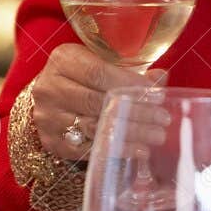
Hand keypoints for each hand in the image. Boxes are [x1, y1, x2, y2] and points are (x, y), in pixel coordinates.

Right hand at [30, 43, 165, 161]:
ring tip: (155, 136)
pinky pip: (87, 149)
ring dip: (129, 133)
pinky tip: (137, 149)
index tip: (156, 95)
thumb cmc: (82, 78)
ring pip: (93, 127)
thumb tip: (161, 77)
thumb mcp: (102, 64)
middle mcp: (50, 88)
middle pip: (96, 101)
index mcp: (63, 60)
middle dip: (134, 111)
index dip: (130, 84)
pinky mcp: (51, 141)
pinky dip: (115, 149)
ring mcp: (48, 117)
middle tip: (162, 119)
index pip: (98, 73)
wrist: (51, 98)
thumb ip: (129, 70)